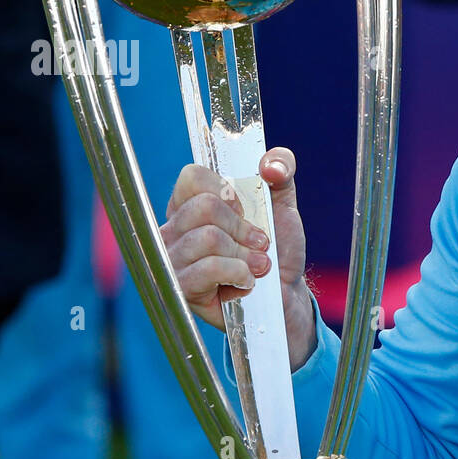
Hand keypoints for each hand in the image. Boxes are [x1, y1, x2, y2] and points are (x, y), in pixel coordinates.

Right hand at [161, 146, 315, 369]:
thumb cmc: (277, 249)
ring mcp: (172, 259)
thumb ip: (282, 168)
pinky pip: (208, 268)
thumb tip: (270, 164)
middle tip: (259, 244)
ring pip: (208, 238)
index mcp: (190, 203)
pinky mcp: (180, 288)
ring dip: (245, 255)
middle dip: (243, 227)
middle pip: (204, 207)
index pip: (192, 177)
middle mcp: (173, 229)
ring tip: (256, 266)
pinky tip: (245, 283)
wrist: (285, 294)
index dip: (227, 192)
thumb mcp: (283, 203)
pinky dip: (239, 274)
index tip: (244, 210)